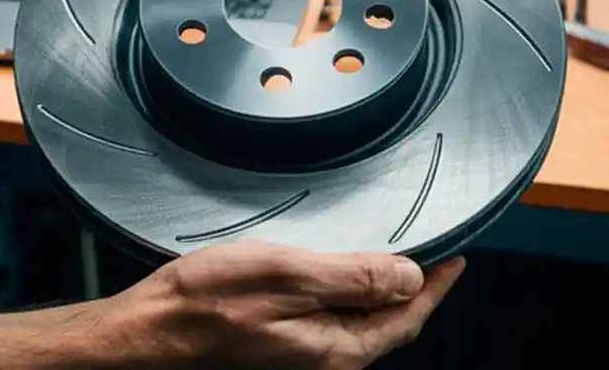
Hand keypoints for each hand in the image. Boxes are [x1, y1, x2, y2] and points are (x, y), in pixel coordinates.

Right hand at [76, 239, 464, 369]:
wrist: (150, 331)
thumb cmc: (210, 302)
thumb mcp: (290, 276)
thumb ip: (354, 278)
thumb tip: (411, 277)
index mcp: (338, 349)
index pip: (407, 318)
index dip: (436, 287)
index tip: (458, 258)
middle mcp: (326, 360)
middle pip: (387, 324)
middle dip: (413, 289)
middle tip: (431, 249)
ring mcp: (302, 355)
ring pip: (359, 321)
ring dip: (379, 288)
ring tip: (391, 252)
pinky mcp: (281, 344)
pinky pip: (332, 318)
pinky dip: (347, 292)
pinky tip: (338, 269)